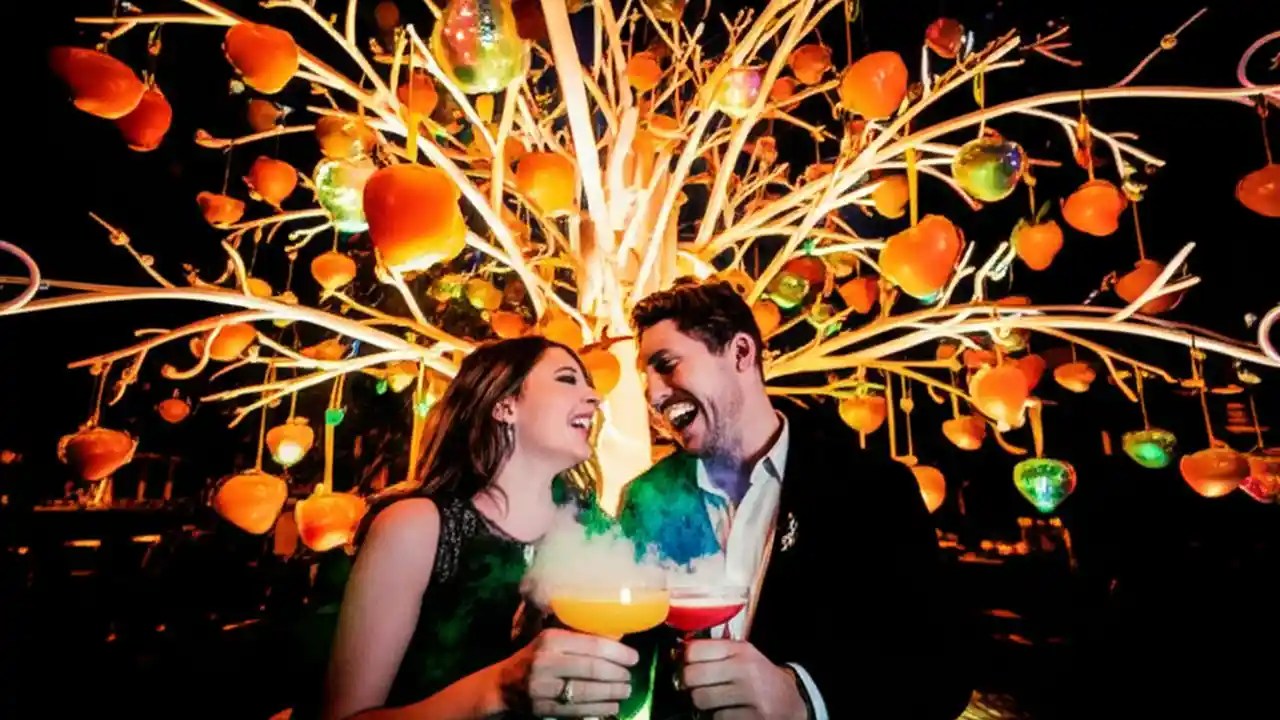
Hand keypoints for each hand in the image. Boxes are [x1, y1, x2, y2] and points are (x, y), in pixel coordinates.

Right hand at [499, 628, 638, 716]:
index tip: (634, 657)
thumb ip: (580, 638)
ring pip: (587, 691)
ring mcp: (543, 687)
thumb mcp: (552, 641)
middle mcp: (546, 661)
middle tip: (630, 676)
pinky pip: (578, 710)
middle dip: (617, 674)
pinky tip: (612, 707)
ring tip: (625, 691)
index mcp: (551, 639)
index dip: (617, 653)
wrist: (503, 686)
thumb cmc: (535, 657)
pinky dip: (599, 709)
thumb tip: (619, 636)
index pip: (592, 645)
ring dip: (612, 693)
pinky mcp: (543, 709)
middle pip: (592, 669)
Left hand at [681, 639, 806, 719]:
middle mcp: (746, 669)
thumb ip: (714, 654)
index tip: (689, 666)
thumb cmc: (759, 678)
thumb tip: (676, 657)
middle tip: (699, 687)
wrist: (792, 702)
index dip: (686, 660)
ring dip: (705, 704)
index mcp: (741, 649)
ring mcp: (751, 695)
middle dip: (691, 685)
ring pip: (701, 700)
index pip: (694, 650)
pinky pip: (718, 718)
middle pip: (692, 676)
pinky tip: (731, 712)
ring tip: (718, 701)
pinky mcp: (755, 717)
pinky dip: (720, 718)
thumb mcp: (743, 657)